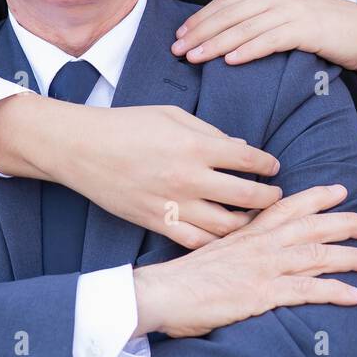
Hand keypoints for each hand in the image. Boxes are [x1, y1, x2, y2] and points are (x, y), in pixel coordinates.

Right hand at [0, 95, 282, 249]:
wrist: (82, 148)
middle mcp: (189, 178)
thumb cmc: (127, 124)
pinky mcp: (156, 222)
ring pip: (225, 227)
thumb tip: (240, 147)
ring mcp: (173, 205)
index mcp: (195, 146)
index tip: (272, 167)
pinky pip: (195, 241)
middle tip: (274, 195)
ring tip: (252, 218)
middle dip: (268, 197)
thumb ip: (209, 132)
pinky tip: (222, 234)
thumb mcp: (172, 114)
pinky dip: (214, 241)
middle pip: (246, 196)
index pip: (248, 159)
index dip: (267, 165)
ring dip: (246, 224)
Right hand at [132, 183, 356, 338]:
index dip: (317, 197)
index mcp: (248, 231)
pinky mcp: (262, 293)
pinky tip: (355, 295)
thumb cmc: (181, 274)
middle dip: (347, 223)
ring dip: (352, 256)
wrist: (162, 293)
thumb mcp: (211, 247)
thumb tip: (246, 242)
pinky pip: (307, 290)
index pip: (288, 206)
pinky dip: (334, 290)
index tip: (340, 191)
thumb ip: (234, 240)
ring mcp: (263, 268)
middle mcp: (260, 244)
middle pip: (312, 227)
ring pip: (318, 256)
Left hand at [171, 0, 356, 98]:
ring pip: (244, 28)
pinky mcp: (307, 29)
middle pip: (230, 14)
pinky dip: (247, 50)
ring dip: (215, 43)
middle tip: (176, 49)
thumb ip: (260, 0)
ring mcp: (293, 11)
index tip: (179, 35)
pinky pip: (270, 40)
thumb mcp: (290, 8)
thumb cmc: (327, 27)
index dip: (201, 19)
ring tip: (193, 58)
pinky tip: (229, 61)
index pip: (227, 4)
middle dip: (200, 32)